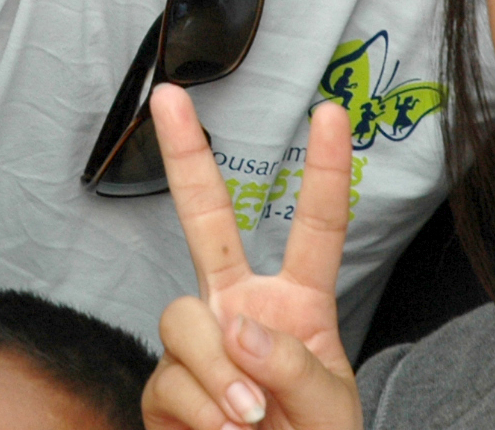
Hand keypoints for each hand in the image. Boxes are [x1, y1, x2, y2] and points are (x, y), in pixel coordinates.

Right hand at [143, 86, 362, 429]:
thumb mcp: (331, 411)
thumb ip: (295, 365)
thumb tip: (235, 327)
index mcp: (296, 306)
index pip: (315, 230)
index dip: (323, 171)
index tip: (332, 112)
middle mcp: (239, 311)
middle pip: (206, 222)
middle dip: (185, 156)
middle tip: (169, 97)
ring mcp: (197, 346)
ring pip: (185, 319)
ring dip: (218, 371)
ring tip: (249, 420)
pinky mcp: (162, 389)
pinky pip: (170, 380)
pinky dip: (201, 412)